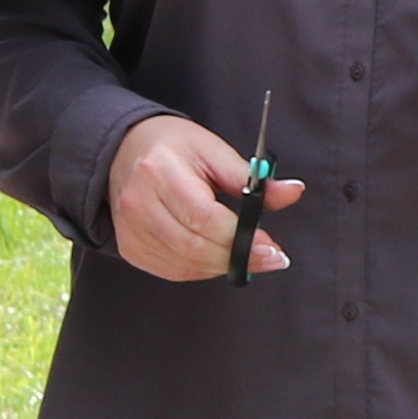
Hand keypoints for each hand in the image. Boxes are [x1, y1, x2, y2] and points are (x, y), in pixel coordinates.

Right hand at [104, 112, 292, 279]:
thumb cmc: (173, 148)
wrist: (125, 151)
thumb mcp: (213, 150)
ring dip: (224, 266)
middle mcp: (139, 204)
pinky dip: (203, 269)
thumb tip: (292, 192)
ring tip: (250, 257)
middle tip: (271, 257)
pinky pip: (173, 270)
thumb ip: (251, 177)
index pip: (203, 217)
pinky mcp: (131, 248)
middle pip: (194, 246)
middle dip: (238, 257)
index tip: (271, 246)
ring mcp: (131, 230)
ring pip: (185, 264)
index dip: (240, 237)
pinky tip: (220, 258)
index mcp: (160, 172)